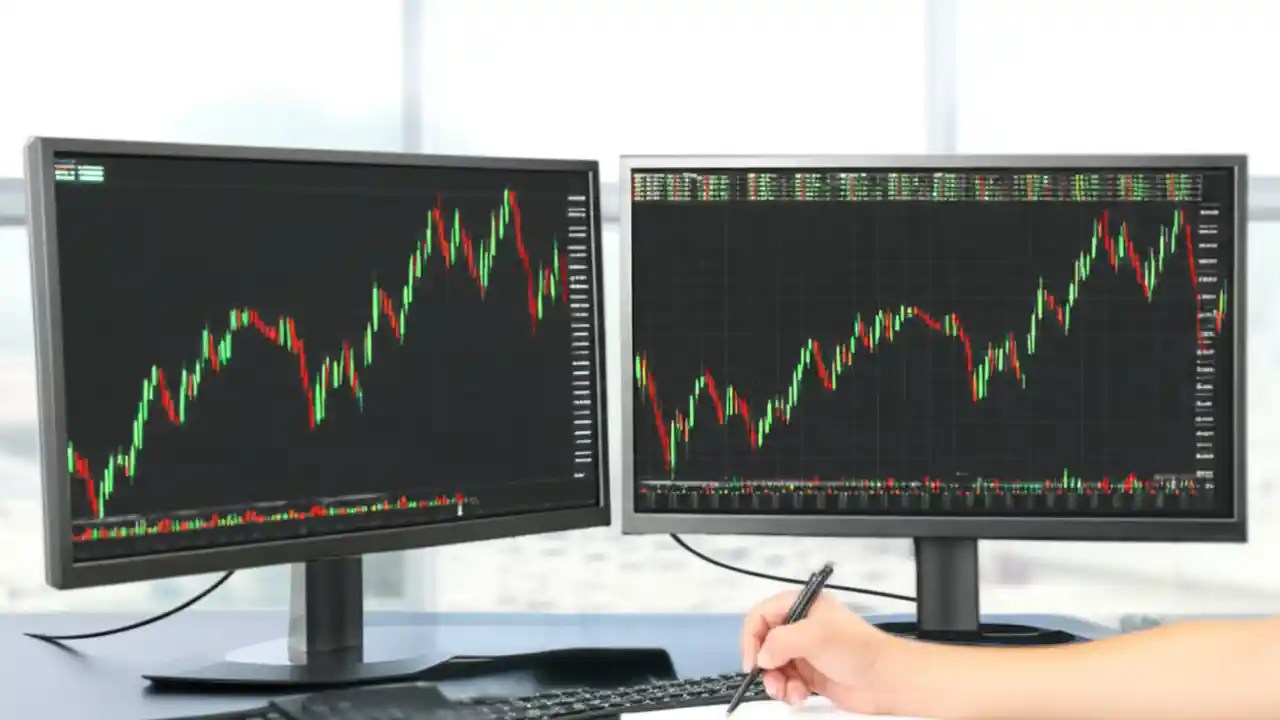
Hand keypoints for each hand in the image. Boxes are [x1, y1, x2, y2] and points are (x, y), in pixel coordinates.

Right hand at [739, 590, 897, 713]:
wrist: (886, 680)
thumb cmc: (858, 649)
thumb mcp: (814, 636)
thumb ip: (780, 641)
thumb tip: (762, 656)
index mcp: (802, 606)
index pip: (761, 616)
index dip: (752, 637)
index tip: (753, 660)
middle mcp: (801, 627)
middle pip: (764, 644)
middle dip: (763, 664)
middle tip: (770, 679)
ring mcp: (805, 652)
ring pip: (773, 666)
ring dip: (775, 681)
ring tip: (787, 691)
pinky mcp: (811, 675)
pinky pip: (786, 682)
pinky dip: (788, 691)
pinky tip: (799, 695)